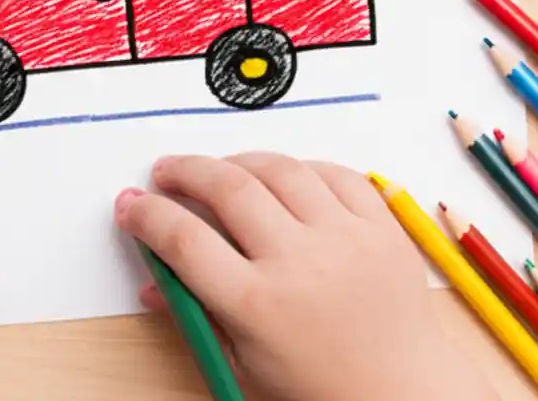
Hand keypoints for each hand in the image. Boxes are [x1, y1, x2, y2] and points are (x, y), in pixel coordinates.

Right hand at [115, 153, 495, 400]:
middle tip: (168, 172)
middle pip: (226, 187)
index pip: (183, 239)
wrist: (404, 395)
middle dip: (185, 171)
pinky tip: (284, 177)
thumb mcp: (244, 365)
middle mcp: (301, 263)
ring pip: (279, 168)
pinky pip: (336, 173)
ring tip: (221, 170)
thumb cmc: (323, 390)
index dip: (147, 214)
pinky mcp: (381, 228)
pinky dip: (302, 167)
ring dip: (238, 160)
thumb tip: (155, 281)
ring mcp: (345, 239)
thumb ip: (198, 315)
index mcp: (258, 306)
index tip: (133, 204)